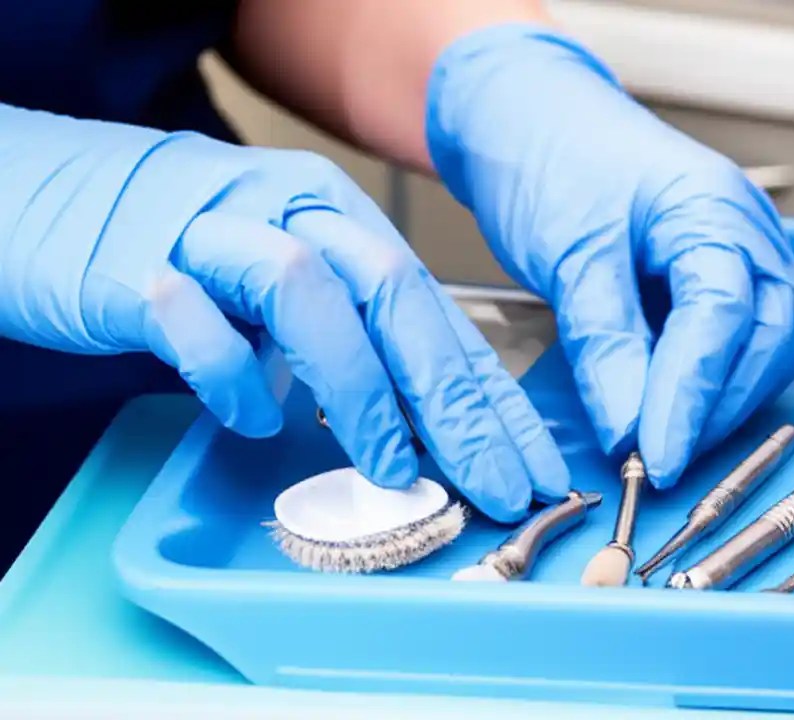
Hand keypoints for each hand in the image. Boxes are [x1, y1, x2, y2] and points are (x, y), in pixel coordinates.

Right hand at [0, 104, 567, 521]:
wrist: (46, 193)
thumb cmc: (182, 248)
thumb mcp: (284, 279)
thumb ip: (349, 332)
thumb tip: (426, 421)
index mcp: (335, 213)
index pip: (433, 310)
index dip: (489, 393)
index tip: (528, 464)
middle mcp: (285, 208)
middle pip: (393, 293)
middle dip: (454, 400)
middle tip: (491, 482)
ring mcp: (209, 230)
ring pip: (306, 292)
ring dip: (361, 391)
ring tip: (392, 469)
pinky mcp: (133, 264)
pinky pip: (194, 320)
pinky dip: (233, 375)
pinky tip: (254, 422)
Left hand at [427, 24, 793, 487]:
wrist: (530, 116)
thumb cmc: (550, 155)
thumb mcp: (568, 251)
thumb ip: (604, 340)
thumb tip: (629, 427)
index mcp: (714, 208)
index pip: (722, 317)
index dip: (691, 398)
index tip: (653, 457)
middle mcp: (746, 231)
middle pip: (772, 337)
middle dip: (721, 407)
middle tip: (661, 459)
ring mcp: (742, 253)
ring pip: (768, 346)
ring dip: (724, 402)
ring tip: (665, 439)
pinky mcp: (719, 277)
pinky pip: (741, 341)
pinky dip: (711, 382)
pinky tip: (672, 405)